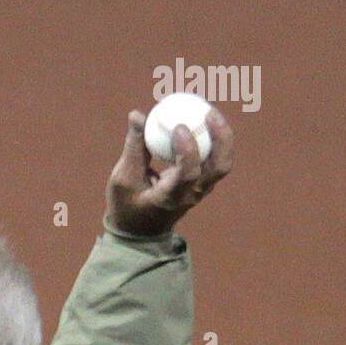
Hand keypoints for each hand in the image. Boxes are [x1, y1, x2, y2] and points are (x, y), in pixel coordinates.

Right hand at [105, 106, 232, 237]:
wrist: (138, 231)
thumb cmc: (127, 206)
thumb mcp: (123, 178)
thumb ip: (134, 147)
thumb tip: (137, 114)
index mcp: (171, 198)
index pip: (189, 173)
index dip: (188, 149)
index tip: (178, 127)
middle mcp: (191, 195)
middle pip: (219, 167)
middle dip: (221, 138)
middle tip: (209, 112)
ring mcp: (200, 191)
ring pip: (222, 163)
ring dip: (222, 137)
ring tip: (209, 113)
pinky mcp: (201, 184)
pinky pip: (214, 159)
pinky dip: (212, 139)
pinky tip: (201, 120)